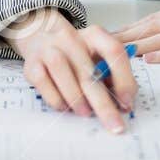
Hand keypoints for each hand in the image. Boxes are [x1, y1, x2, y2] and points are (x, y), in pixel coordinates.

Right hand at [5, 8, 135, 132]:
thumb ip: (111, 76)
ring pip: (61, 70)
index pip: (114, 50)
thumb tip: (124, 104)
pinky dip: (55, 98)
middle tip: (114, 124)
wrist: (42, 37)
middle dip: (104, 103)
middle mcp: (71, 38)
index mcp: (94, 35)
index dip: (123, 78)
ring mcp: (48, 49)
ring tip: (86, 114)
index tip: (127, 102)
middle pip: (88, 71)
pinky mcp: (32, 63)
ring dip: (76, 97)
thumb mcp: (97, 57)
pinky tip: (65, 107)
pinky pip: (42, 81)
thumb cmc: (76, 54)